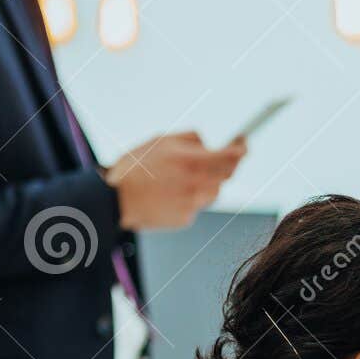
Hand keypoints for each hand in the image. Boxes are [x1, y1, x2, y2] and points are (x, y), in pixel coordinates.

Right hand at [107, 131, 246, 230]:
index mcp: (193, 161)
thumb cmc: (136, 167)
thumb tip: (209, 143)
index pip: (232, 156)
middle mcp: (197, 184)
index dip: (242, 148)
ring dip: (205, 183)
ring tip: (178, 178)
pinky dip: (189, 198)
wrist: (115, 200)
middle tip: (213, 159)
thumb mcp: (162, 140)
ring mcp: (193, 204)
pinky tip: (169, 193)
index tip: (244, 143)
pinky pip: (196, 205)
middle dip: (223, 166)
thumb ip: (191, 139)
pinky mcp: (186, 219)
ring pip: (213, 192)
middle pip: (226, 176)